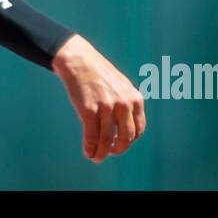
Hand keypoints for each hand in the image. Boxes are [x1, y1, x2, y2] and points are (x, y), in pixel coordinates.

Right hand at [52, 35, 146, 162]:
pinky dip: (90, 148)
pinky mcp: (89, 110)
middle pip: (126, 138)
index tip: (119, 144)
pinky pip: (92, 137)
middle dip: (118, 149)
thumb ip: (127, 105)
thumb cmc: (99, 74)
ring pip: (107, 141)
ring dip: (101, 154)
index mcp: (135, 99)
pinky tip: (88, 152)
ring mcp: (106, 107)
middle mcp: (123, 104)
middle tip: (109, 152)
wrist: (79, 60)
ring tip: (96, 157)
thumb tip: (127, 131)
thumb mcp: (121, 86)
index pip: (138, 130)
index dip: (129, 141)